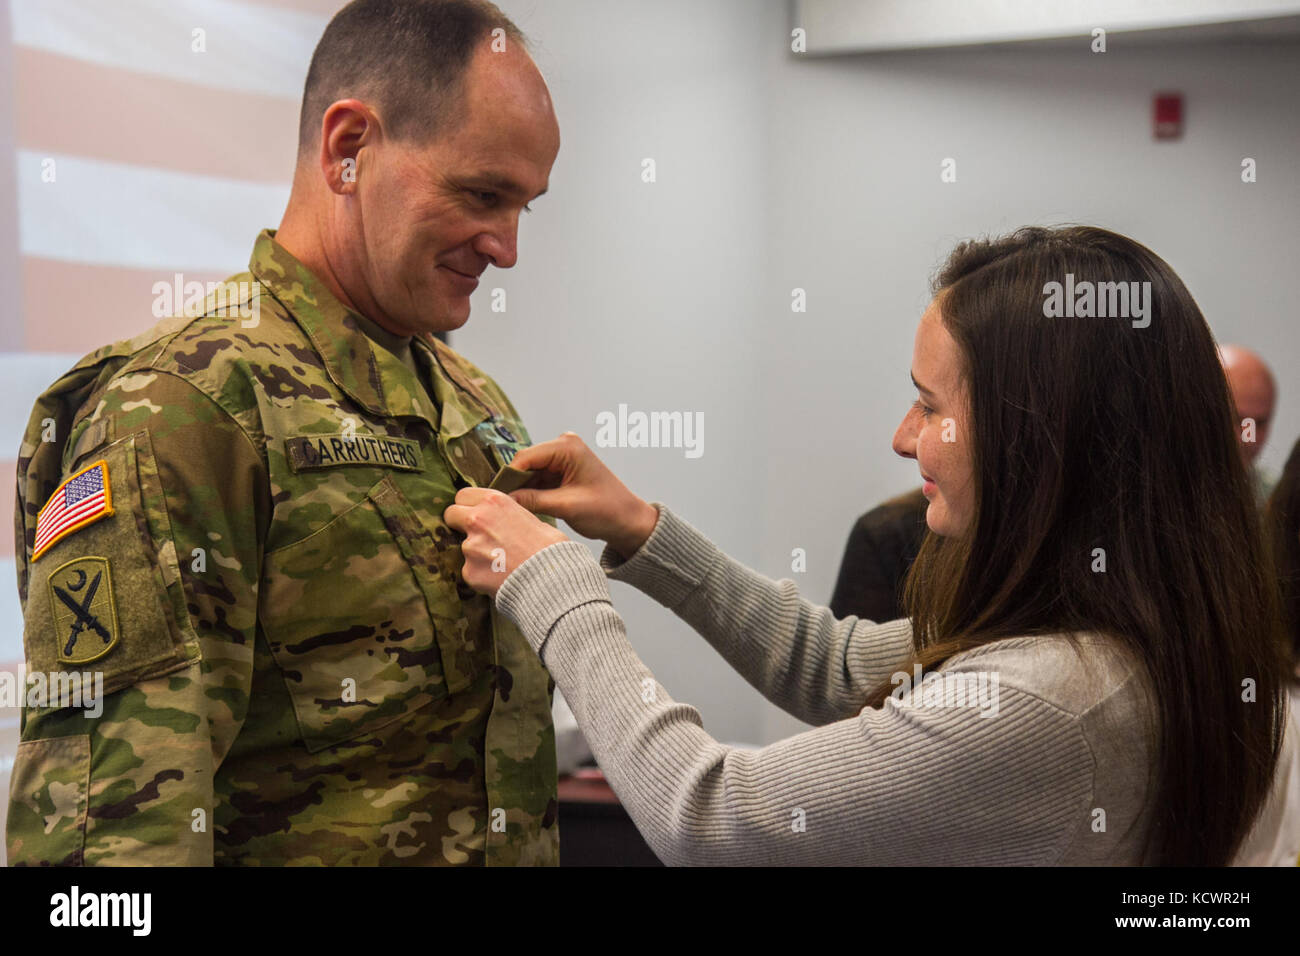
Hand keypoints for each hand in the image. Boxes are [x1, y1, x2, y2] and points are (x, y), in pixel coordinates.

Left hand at [444, 487, 568, 597]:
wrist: (551, 581)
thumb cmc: (551, 550)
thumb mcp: (536, 520)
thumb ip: (513, 516)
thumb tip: (509, 520)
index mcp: (495, 502)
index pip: (463, 495)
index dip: (468, 505)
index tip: (474, 513)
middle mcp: (478, 520)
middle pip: (451, 514)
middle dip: (459, 523)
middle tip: (477, 535)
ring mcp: (470, 547)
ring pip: (464, 546)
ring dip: (477, 554)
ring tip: (501, 563)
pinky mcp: (469, 572)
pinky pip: (470, 571)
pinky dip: (481, 575)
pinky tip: (499, 578)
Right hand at [508, 433, 658, 559]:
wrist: (628, 520)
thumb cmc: (607, 510)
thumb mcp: (566, 506)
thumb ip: (533, 500)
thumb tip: (504, 500)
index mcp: (567, 447)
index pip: (525, 457)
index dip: (507, 477)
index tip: (493, 497)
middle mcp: (563, 446)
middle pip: (525, 463)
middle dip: (514, 484)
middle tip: (499, 507)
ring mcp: (562, 458)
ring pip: (529, 473)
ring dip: (522, 490)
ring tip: (511, 510)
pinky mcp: (562, 470)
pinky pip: (538, 479)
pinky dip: (531, 492)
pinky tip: (524, 507)